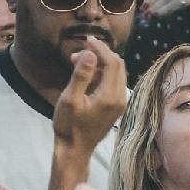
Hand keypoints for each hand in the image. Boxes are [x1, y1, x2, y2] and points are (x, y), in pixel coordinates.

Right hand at [53, 38, 128, 153]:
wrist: (75, 149)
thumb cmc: (69, 126)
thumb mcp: (70, 99)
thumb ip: (81, 75)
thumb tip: (91, 53)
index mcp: (110, 96)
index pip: (112, 62)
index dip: (101, 48)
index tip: (86, 40)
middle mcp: (120, 98)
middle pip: (118, 65)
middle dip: (99, 54)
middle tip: (77, 54)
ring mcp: (120, 103)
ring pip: (116, 73)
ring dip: (99, 64)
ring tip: (77, 63)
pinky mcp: (116, 106)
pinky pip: (113, 82)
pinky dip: (102, 74)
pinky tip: (86, 75)